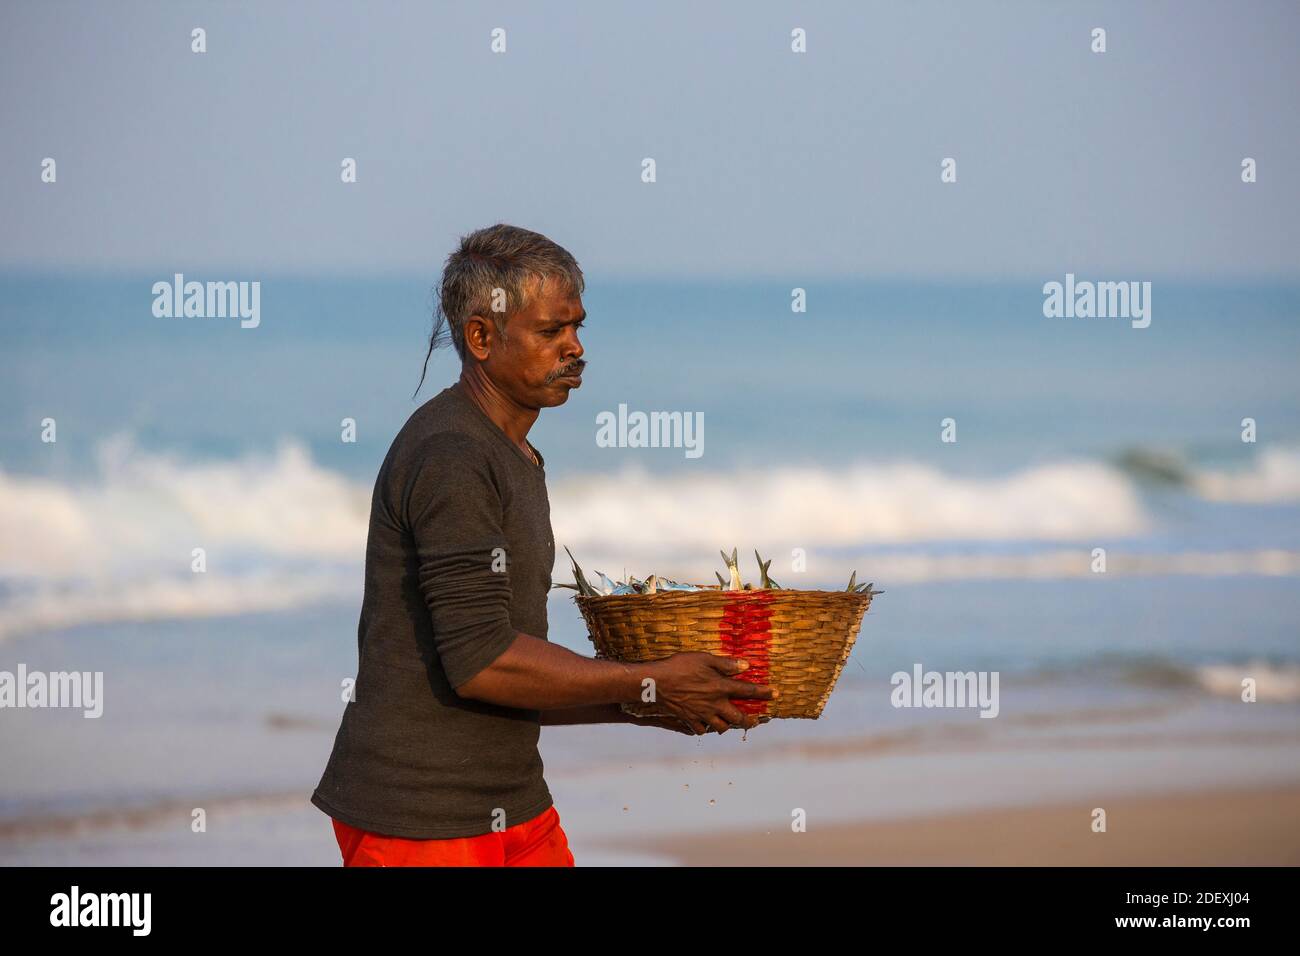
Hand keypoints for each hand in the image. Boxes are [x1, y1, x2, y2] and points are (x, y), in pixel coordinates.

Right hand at [640, 653, 777, 734]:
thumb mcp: (705, 659)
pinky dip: (706, 728)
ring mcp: (702, 714)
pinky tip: (707, 723)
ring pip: (721, 727)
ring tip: (731, 722)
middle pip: (737, 718)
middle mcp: (714, 704)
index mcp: (720, 687)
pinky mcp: (689, 719)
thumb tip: (746, 665)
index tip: (775, 694)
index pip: (747, 691)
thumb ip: (726, 664)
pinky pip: (702, 729)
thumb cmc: (681, 666)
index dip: (763, 693)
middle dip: (749, 720)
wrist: (657, 683)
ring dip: (728, 725)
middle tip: (755, 721)